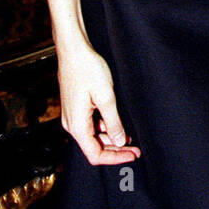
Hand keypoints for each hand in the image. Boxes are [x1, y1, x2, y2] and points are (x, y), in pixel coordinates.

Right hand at [57, 42, 140, 165]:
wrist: (73, 51)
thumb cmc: (88, 70)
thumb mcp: (106, 97)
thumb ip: (113, 122)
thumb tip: (120, 142)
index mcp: (77, 125)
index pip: (95, 154)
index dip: (115, 158)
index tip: (133, 155)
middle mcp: (72, 124)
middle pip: (94, 148)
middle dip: (116, 150)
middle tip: (136, 150)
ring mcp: (72, 116)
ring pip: (93, 137)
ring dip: (111, 140)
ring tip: (130, 139)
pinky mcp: (75, 108)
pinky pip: (90, 126)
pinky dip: (104, 129)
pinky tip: (117, 126)